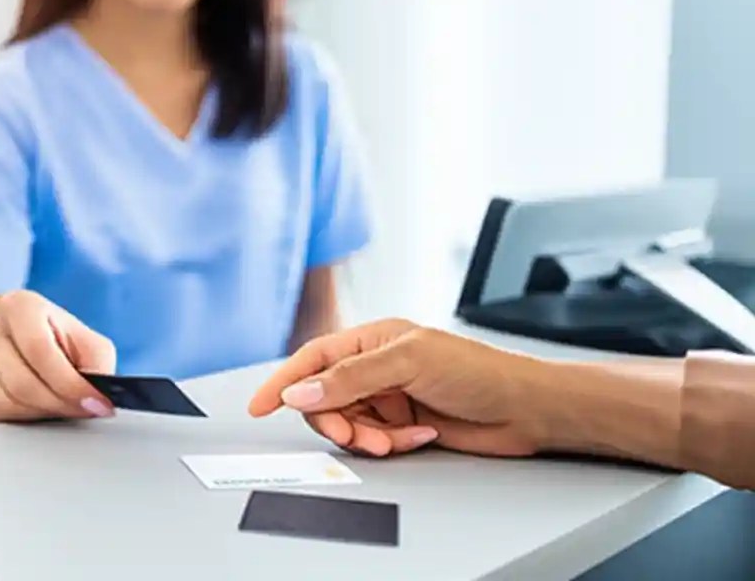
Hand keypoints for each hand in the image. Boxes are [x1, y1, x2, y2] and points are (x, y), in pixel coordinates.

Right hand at [0, 291, 116, 428]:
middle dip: (58, 403)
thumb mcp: (93, 347)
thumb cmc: (66, 347)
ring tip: (64, 405)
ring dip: (42, 413)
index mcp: (18, 305)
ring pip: (6, 403)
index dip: (68, 382)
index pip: (38, 349)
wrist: (39, 357)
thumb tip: (98, 398)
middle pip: (20, 383)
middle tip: (83, 410)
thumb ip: (98, 366)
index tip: (94, 403)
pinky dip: (23, 421)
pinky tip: (41, 412)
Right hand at [249, 319, 548, 457]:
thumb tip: (300, 392)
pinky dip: (391, 443)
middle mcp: (375, 367)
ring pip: (347, 423)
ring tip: (394, 441)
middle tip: (354, 436)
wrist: (526, 409)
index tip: (258, 406)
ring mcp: (389, 396)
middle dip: (334, 421)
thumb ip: (349, 379)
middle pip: (323, 398)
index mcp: (371, 339)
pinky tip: (419, 435)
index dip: (282, 381)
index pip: (312, 359)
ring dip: (364, 437)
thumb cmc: (478, 371)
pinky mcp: (404, 424)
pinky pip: (375, 439)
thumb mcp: (407, 364)